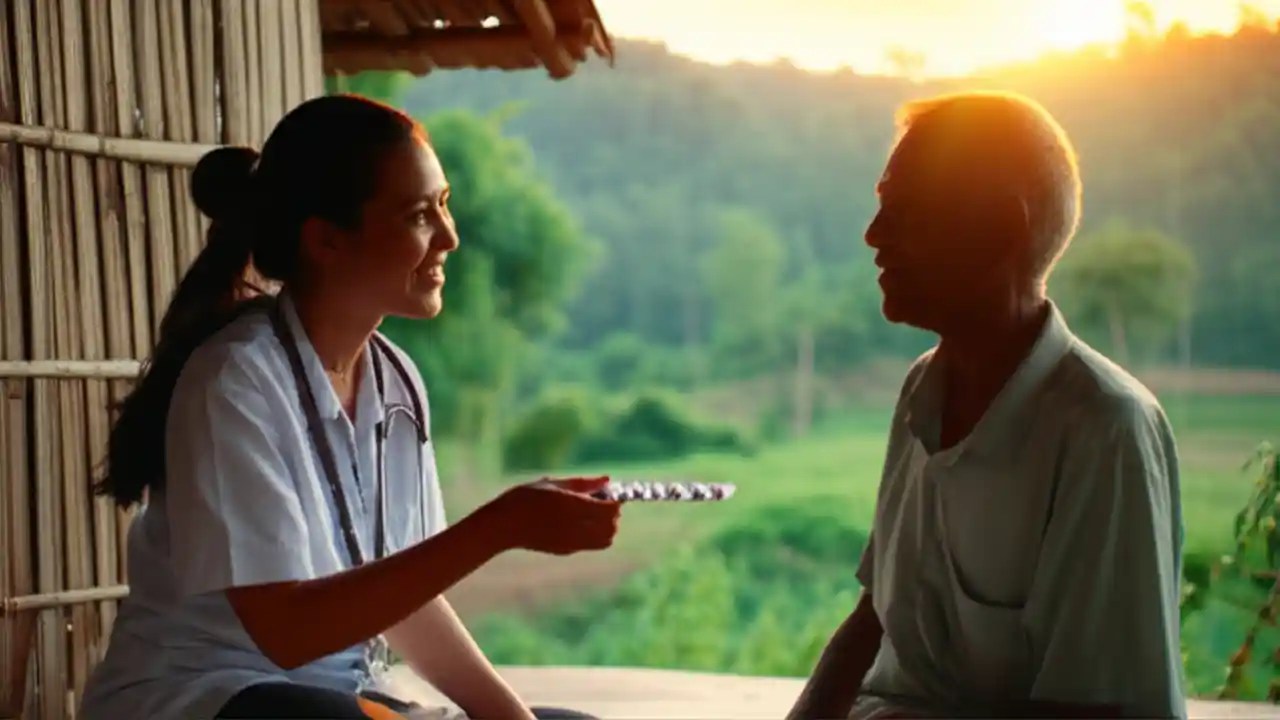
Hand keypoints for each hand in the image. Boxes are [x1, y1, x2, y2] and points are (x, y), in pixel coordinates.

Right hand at [480, 476, 620, 555]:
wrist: (503, 525)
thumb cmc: (525, 498)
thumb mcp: (553, 484)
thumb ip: (583, 483)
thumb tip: (607, 479)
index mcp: (572, 506)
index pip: (610, 508)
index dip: (613, 499)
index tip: (604, 492)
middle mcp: (575, 526)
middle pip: (612, 525)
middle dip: (611, 513)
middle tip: (598, 502)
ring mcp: (572, 542)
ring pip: (606, 538)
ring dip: (605, 526)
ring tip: (589, 514)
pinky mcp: (566, 551)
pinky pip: (592, 544)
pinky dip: (594, 534)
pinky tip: (577, 523)